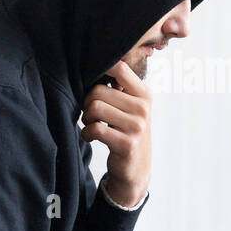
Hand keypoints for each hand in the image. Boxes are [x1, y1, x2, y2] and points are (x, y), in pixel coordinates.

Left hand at [80, 60, 151, 207]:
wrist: (136, 167)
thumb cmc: (126, 131)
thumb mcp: (131, 108)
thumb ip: (119, 88)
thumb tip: (94, 64)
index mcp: (144, 95)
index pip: (120, 68)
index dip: (100, 69)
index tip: (92, 80)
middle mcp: (143, 108)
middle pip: (98, 91)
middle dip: (87, 103)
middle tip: (91, 114)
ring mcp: (136, 127)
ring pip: (95, 108)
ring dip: (86, 118)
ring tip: (91, 124)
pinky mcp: (126, 144)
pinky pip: (95, 129)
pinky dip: (86, 133)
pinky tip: (91, 136)